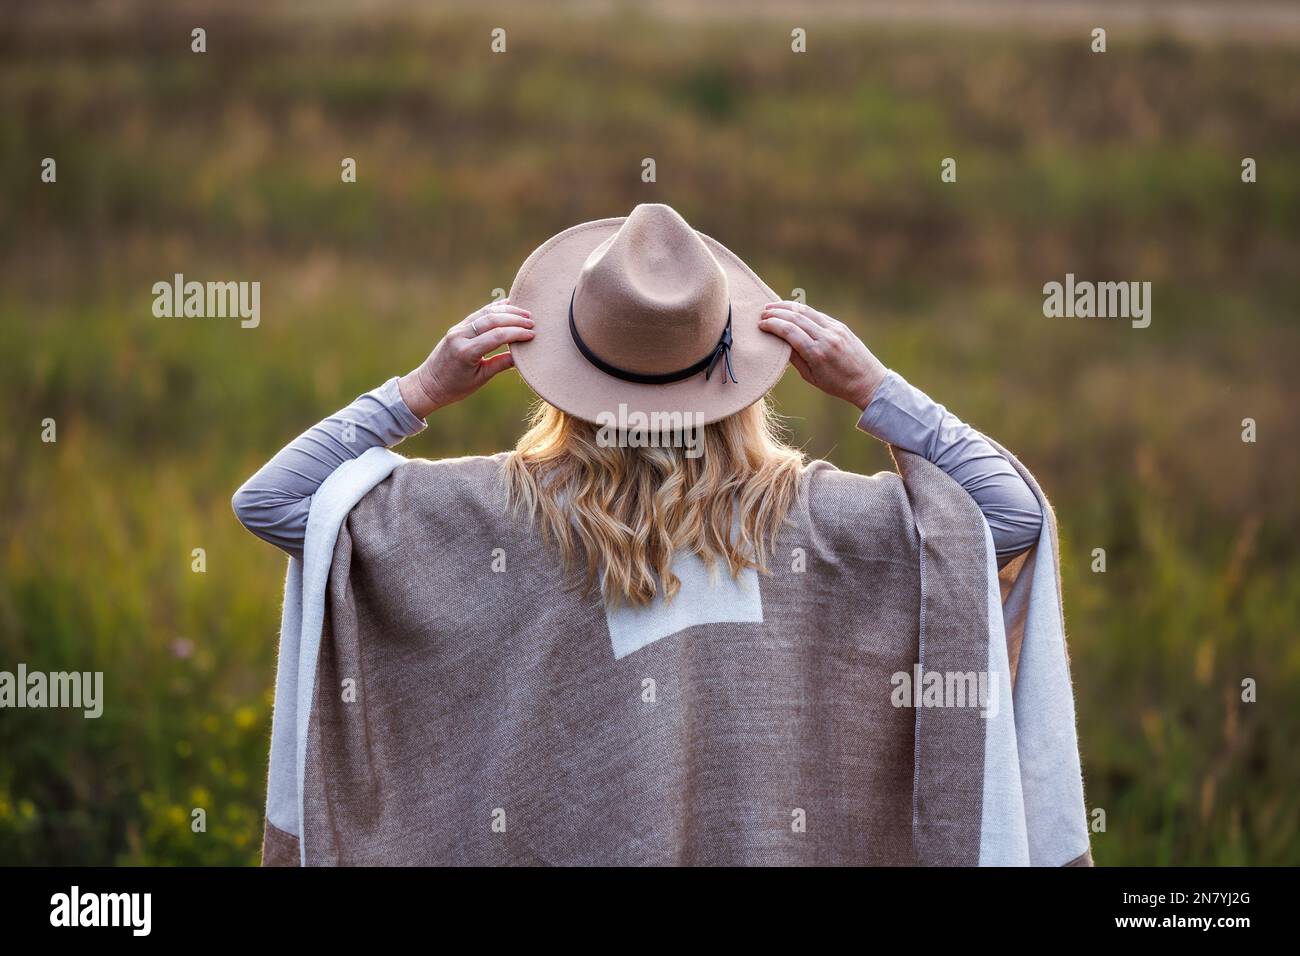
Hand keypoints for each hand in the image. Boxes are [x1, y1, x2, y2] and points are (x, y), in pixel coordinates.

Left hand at [398, 299, 533, 417]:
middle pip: (491, 320)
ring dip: (506, 310)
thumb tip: (522, 355)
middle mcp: (460, 336)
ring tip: (525, 312)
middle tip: (532, 321)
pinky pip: (478, 314)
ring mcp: (457, 329)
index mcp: (466, 352)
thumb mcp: (480, 379)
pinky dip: (494, 309)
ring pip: (485, 313)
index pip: (496, 336)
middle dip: (514, 319)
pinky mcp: (458, 327)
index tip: (532, 334)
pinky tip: (508, 306)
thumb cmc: (456, 387)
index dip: (516, 333)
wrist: (429, 384)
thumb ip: (501, 364)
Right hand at [758, 300, 887, 409]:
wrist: (867, 381)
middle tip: (762, 311)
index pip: (789, 331)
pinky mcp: (840, 326)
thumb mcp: (811, 377)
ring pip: (807, 312)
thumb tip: (779, 342)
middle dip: (777, 312)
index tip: (761, 324)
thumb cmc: (837, 384)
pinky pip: (817, 315)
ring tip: (773, 306)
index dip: (772, 325)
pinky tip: (792, 309)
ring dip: (787, 307)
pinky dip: (802, 310)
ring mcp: (835, 330)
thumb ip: (795, 358)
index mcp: (817, 353)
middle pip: (796, 318)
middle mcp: (826, 338)